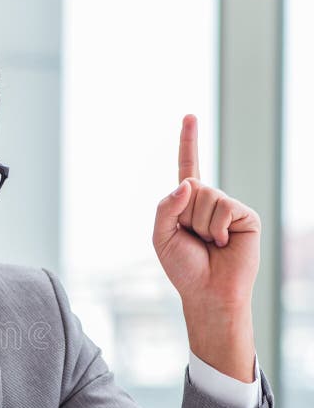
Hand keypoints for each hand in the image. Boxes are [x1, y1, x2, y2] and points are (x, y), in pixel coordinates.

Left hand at [152, 115, 258, 381]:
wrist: (208, 291)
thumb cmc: (183, 267)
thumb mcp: (161, 237)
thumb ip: (165, 207)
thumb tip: (187, 183)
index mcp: (187, 205)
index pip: (187, 167)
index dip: (189, 142)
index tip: (190, 116)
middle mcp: (209, 202)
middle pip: (192, 187)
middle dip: (186, 215)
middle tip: (194, 239)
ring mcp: (229, 207)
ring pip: (207, 197)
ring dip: (201, 224)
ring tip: (209, 243)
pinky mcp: (245, 216)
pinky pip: (224, 207)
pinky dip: (218, 227)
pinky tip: (223, 242)